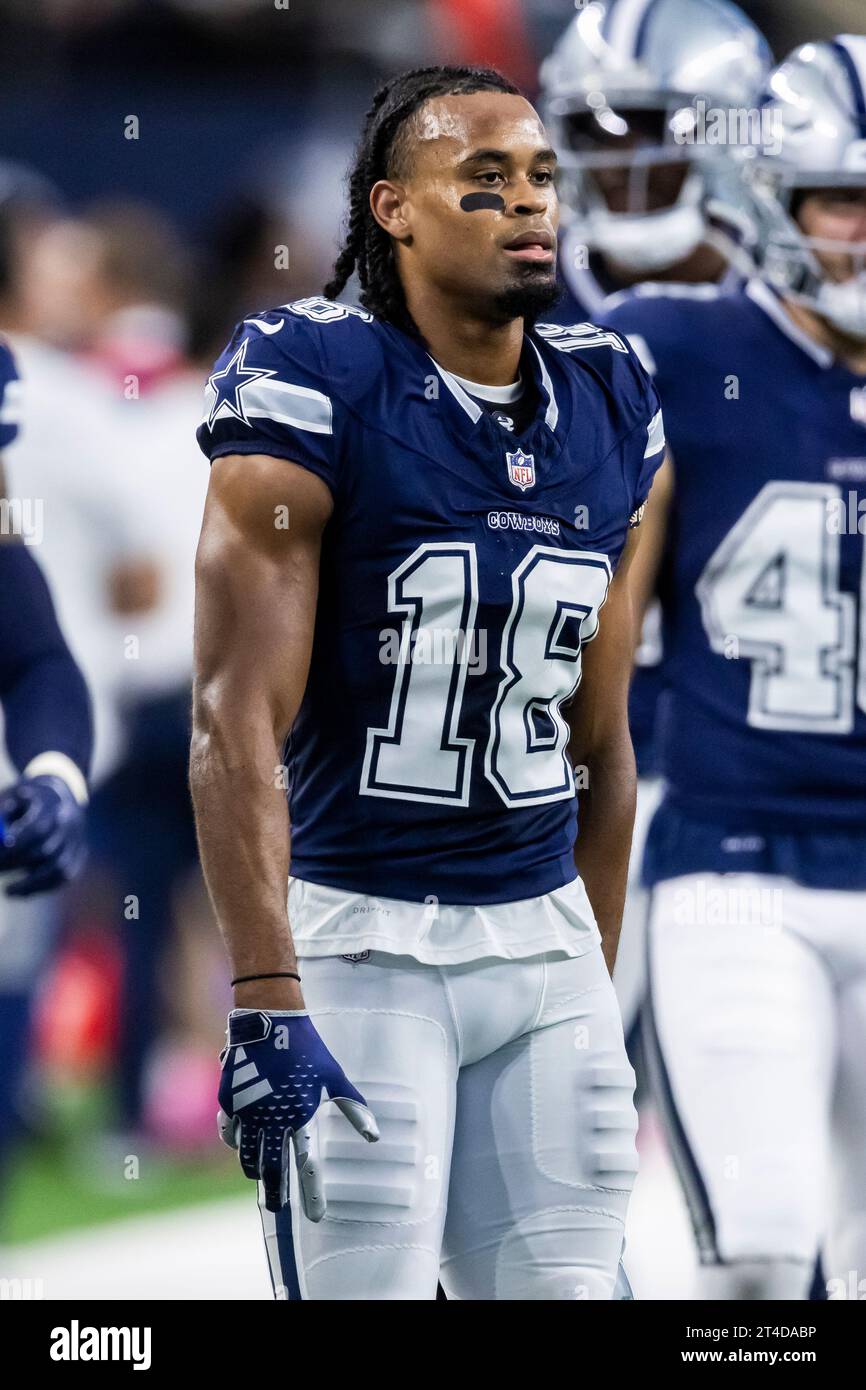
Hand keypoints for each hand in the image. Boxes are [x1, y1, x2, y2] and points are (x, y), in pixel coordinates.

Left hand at [0, 774, 86, 895]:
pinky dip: (44, 887)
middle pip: (46, 850)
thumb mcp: (13, 798)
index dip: (17, 846)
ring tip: (8, 891)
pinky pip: (65, 876)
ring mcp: (77, 840)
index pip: (38, 830)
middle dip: (17, 864)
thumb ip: (2, 816)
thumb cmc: (27, 799)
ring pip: (59, 868)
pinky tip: (23, 892)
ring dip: (32, 884)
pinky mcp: (80, 854)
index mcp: (53, 805)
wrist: (62, 794)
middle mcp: (70, 824)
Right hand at [217, 1009, 378, 1215]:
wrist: (269, 1019)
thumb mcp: (333, 1076)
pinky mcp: (229, 1100)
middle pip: (271, 1169)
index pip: (307, 1164)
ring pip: (247, 1156)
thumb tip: (374, 1137)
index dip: (311, 1193)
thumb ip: (353, 1108)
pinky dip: (236, 1142)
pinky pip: (229, 1133)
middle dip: (275, 1193)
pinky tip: (241, 1143)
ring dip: (255, 1168)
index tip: (316, 1218)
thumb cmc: (307, 1047)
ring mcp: (247, 1111)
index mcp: (300, 1114)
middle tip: (278, 1207)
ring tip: (260, 1175)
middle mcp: (272, 1118)